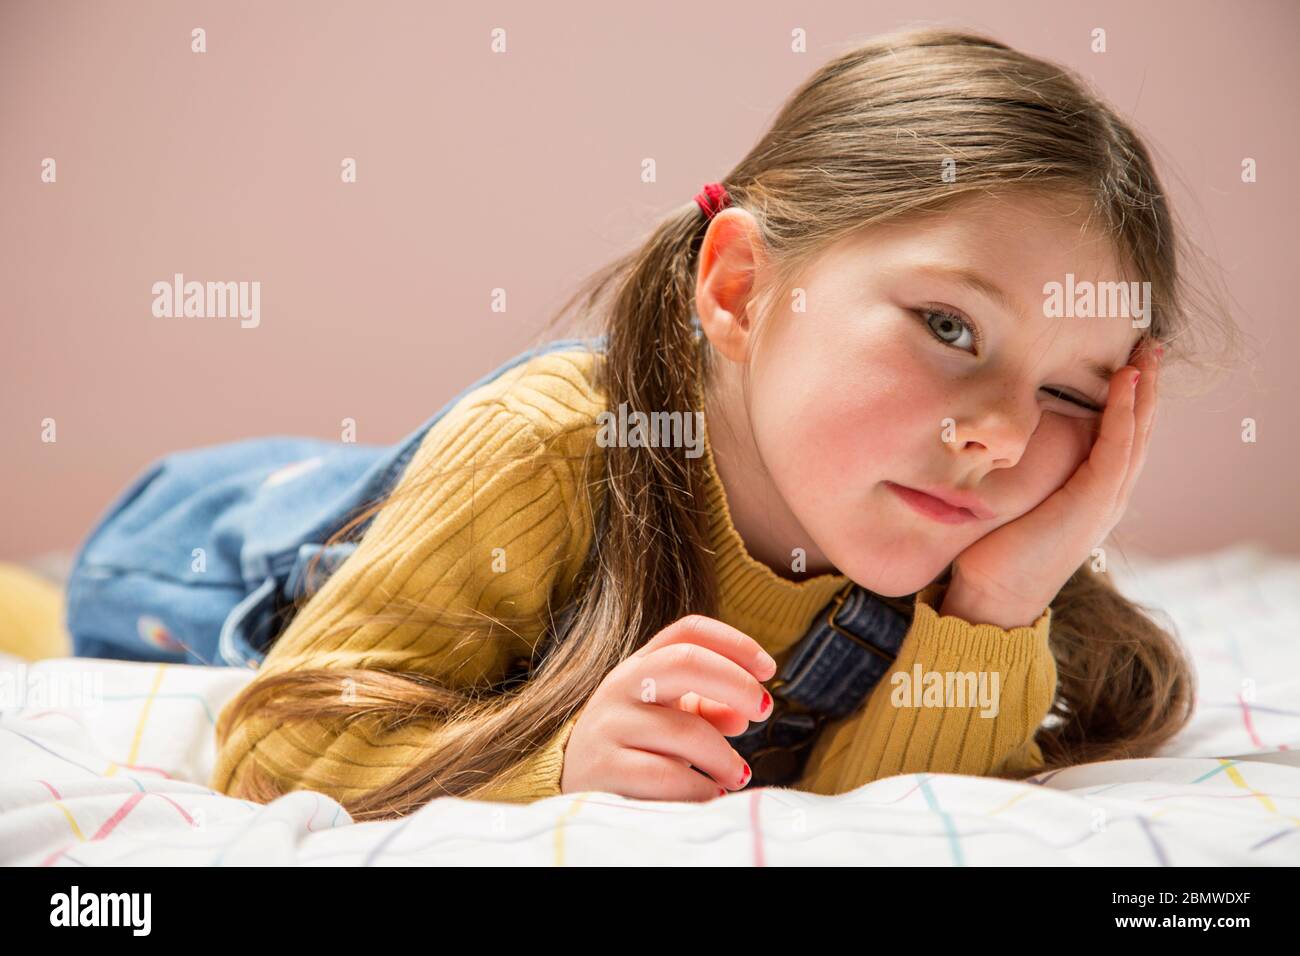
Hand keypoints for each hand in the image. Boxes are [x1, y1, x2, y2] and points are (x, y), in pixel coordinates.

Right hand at [559, 615, 775, 800]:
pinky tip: (710, 795)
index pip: (688, 632)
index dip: (735, 643)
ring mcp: (610, 727)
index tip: (768, 669)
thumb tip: (743, 712)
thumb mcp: (665, 717)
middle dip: (736, 684)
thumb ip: (705, 708)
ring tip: (736, 776)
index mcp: (641, 666)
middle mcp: (622, 687)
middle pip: (685, 662)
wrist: (570, 785)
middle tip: (763, 711)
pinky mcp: (605, 769)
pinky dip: (702, 788)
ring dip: (725, 757)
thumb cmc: (632, 747)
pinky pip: (669, 775)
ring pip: (685, 731)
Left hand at [940, 338, 1162, 628]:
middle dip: (1146, 384)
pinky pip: (1116, 449)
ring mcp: (1105, 501)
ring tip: (1146, 353)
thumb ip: (1023, 472)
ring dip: (1143, 390)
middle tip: (1150, 342)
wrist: (992, 596)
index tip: (1129, 357)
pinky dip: (1123, 414)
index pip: (1121, 434)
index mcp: (1092, 493)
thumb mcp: (1013, 499)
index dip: (1129, 396)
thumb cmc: (994, 552)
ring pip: (1136, 434)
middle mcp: (1108, 495)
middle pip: (1139, 429)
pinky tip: (1123, 383)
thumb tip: (997, 437)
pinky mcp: (1092, 504)